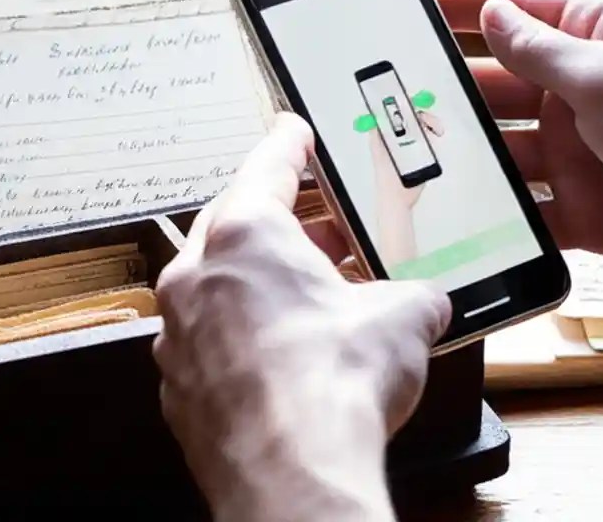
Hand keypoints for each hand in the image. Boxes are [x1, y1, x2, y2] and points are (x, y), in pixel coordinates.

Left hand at [153, 113, 450, 521]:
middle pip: (232, 227)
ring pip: (215, 289)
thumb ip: (412, 296)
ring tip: (306, 302)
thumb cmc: (331, 385)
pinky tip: (278, 361)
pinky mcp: (177, 386)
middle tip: (317, 227)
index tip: (291, 131)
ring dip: (255, 288)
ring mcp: (178, 333)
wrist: (291, 472)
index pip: (266, 167)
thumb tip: (426, 303)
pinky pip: (207, 345)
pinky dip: (239, 342)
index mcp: (246, 235)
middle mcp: (196, 275)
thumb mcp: (401, 321)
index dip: (287, 144)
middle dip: (278, 225)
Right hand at [432, 0, 602, 287]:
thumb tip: (492, 15)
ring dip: (465, 157)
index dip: (459, 4)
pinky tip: (461, 215)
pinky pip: (522, 209)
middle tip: (395, 95)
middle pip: (495, 82)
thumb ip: (541, 49)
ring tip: (415, 160)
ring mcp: (578, 150)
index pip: (514, 7)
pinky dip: (494, 216)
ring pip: (500, 149)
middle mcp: (583, 90)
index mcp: (598, 36)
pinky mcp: (580, 207)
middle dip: (449, 90)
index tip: (405, 4)